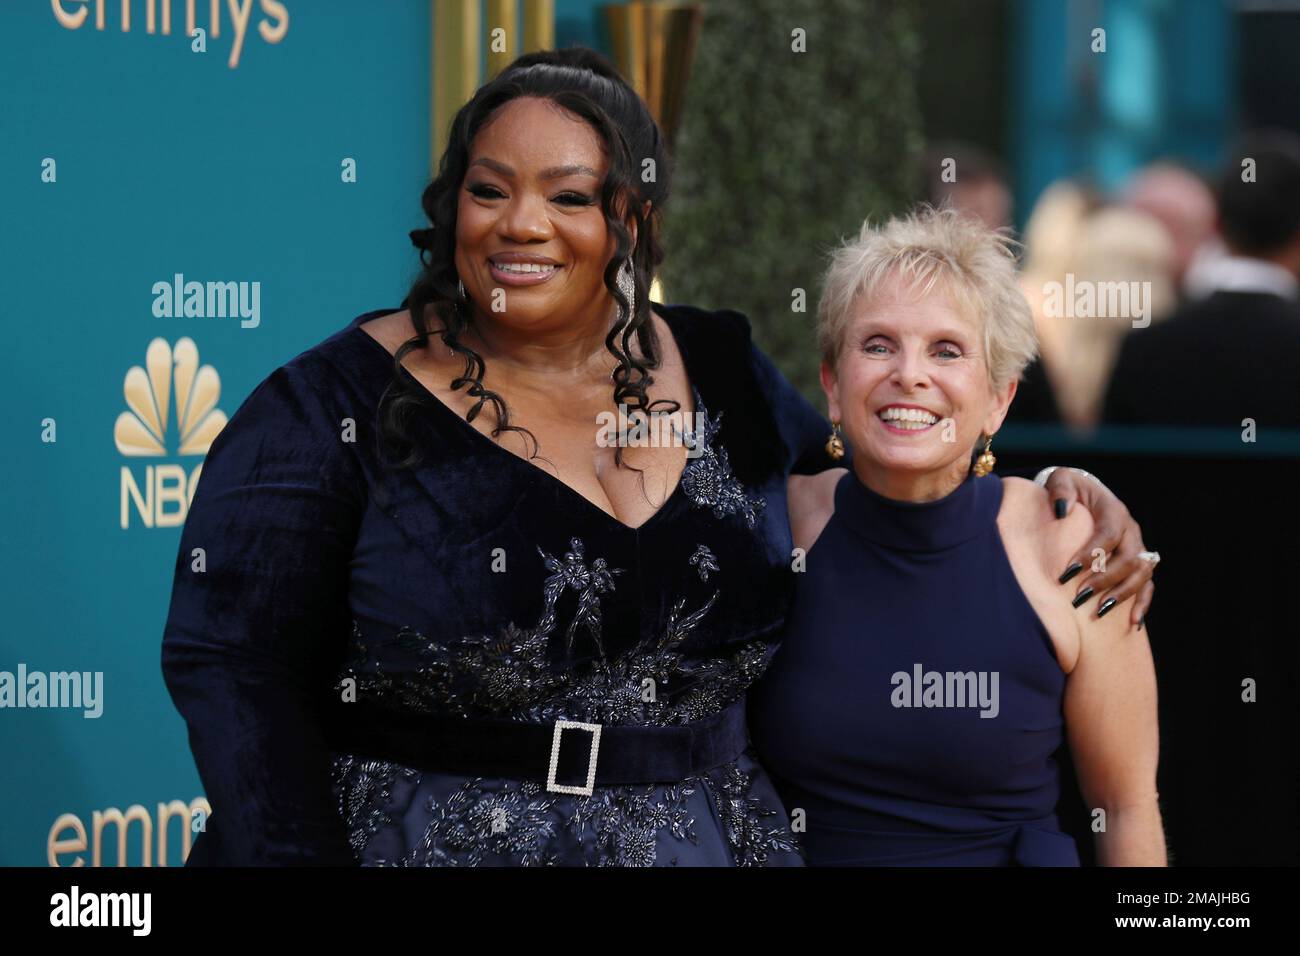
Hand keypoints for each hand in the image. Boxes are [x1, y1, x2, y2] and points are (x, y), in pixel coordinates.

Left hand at [1043, 468, 1154, 627]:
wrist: (1084, 495)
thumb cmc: (1069, 490)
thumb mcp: (1061, 480)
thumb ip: (1059, 491)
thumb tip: (1060, 511)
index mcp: (1114, 510)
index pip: (1107, 535)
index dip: (1090, 555)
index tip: (1066, 573)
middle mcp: (1131, 530)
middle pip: (1128, 558)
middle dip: (1104, 579)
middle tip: (1078, 597)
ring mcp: (1138, 547)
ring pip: (1141, 574)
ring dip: (1122, 594)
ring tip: (1100, 611)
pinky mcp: (1138, 562)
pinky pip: (1148, 585)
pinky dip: (1142, 604)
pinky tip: (1133, 623)